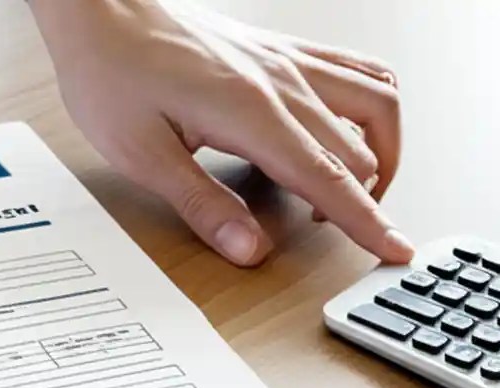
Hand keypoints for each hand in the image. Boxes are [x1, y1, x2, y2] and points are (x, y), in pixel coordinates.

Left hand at [30, 0, 410, 265]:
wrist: (103, 12)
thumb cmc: (111, 74)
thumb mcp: (142, 155)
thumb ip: (202, 205)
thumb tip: (248, 249)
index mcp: (251, 112)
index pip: (328, 179)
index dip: (367, 223)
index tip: (395, 251)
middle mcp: (282, 81)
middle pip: (360, 149)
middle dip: (369, 200)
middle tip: (350, 238)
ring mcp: (287, 60)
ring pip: (377, 101)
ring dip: (383, 151)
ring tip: (356, 191)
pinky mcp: (282, 50)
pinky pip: (356, 70)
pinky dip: (371, 107)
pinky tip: (348, 133)